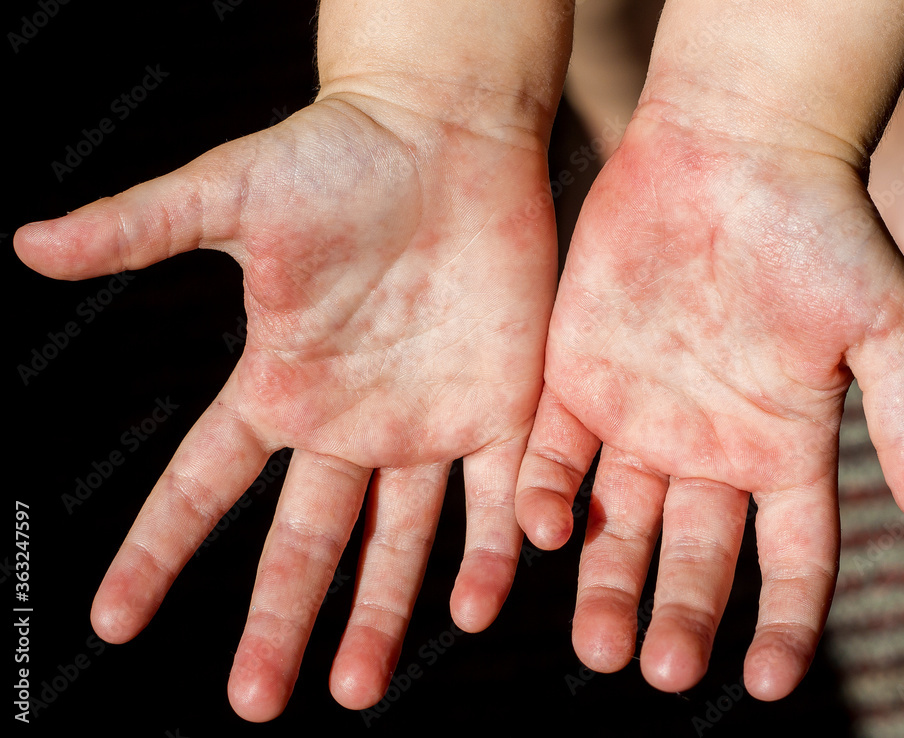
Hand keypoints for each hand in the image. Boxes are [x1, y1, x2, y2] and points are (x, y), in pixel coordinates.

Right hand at [14, 91, 555, 718]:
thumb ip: (140, 229)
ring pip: (402, 542)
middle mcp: (353, 423)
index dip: (159, 551)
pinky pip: (498, 496)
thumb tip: (27, 245)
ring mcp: (429, 423)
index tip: (113, 622)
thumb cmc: (338, 158)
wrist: (445, 137)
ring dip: (381, 615)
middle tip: (253, 700)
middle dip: (279, 619)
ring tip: (354, 689)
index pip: (205, 484)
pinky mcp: (502, 408)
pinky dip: (491, 552)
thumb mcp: (231, 195)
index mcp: (283, 386)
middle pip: (306, 542)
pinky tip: (473, 608)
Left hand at [515, 107, 903, 699]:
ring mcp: (636, 419)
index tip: (767, 683)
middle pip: (693, 560)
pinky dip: (548, 497)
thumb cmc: (818, 230)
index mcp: (783, 449)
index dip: (786, 626)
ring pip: (616, 525)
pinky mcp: (574, 382)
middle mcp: (706, 448)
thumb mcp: (880, 327)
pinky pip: (554, 457)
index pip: (791, 563)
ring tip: (598, 644)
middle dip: (678, 618)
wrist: (728, 149)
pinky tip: (544, 533)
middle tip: (659, 671)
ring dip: (603, 583)